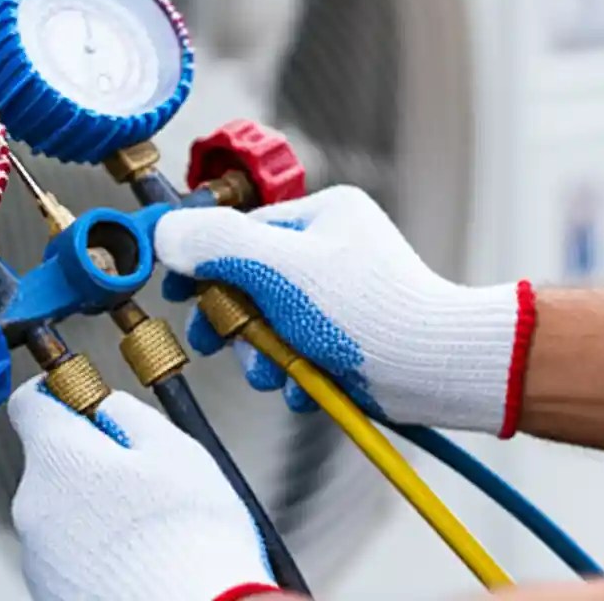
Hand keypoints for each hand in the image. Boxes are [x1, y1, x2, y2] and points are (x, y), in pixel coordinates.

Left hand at [7, 378, 279, 600]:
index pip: (31, 402)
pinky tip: (140, 562)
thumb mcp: (174, 448)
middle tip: (148, 480)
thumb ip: (127, 412)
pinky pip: (71, 555)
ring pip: (64, 512)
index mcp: (57, 459)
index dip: (63, 395)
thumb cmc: (190, 539)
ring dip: (98, 511)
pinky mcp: (49, 592)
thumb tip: (104, 404)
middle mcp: (33, 507)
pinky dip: (99, 552)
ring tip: (152, 531)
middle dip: (94, 463)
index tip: (91, 403)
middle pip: (54, 463)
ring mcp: (38, 558)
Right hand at [155, 185, 535, 435]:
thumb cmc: (370, 311)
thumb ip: (219, 246)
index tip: (175, 290)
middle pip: (252, 283)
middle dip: (235, 320)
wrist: (437, 368)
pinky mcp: (351, 340)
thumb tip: (166, 231)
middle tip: (215, 340)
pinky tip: (306, 387)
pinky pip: (303, 354)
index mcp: (323, 216)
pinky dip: (298, 374)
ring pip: (274, 325)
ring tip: (275, 373)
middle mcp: (333, 251)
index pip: (241, 232)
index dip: (204, 263)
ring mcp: (342, 298)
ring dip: (264, 356)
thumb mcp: (281, 268)